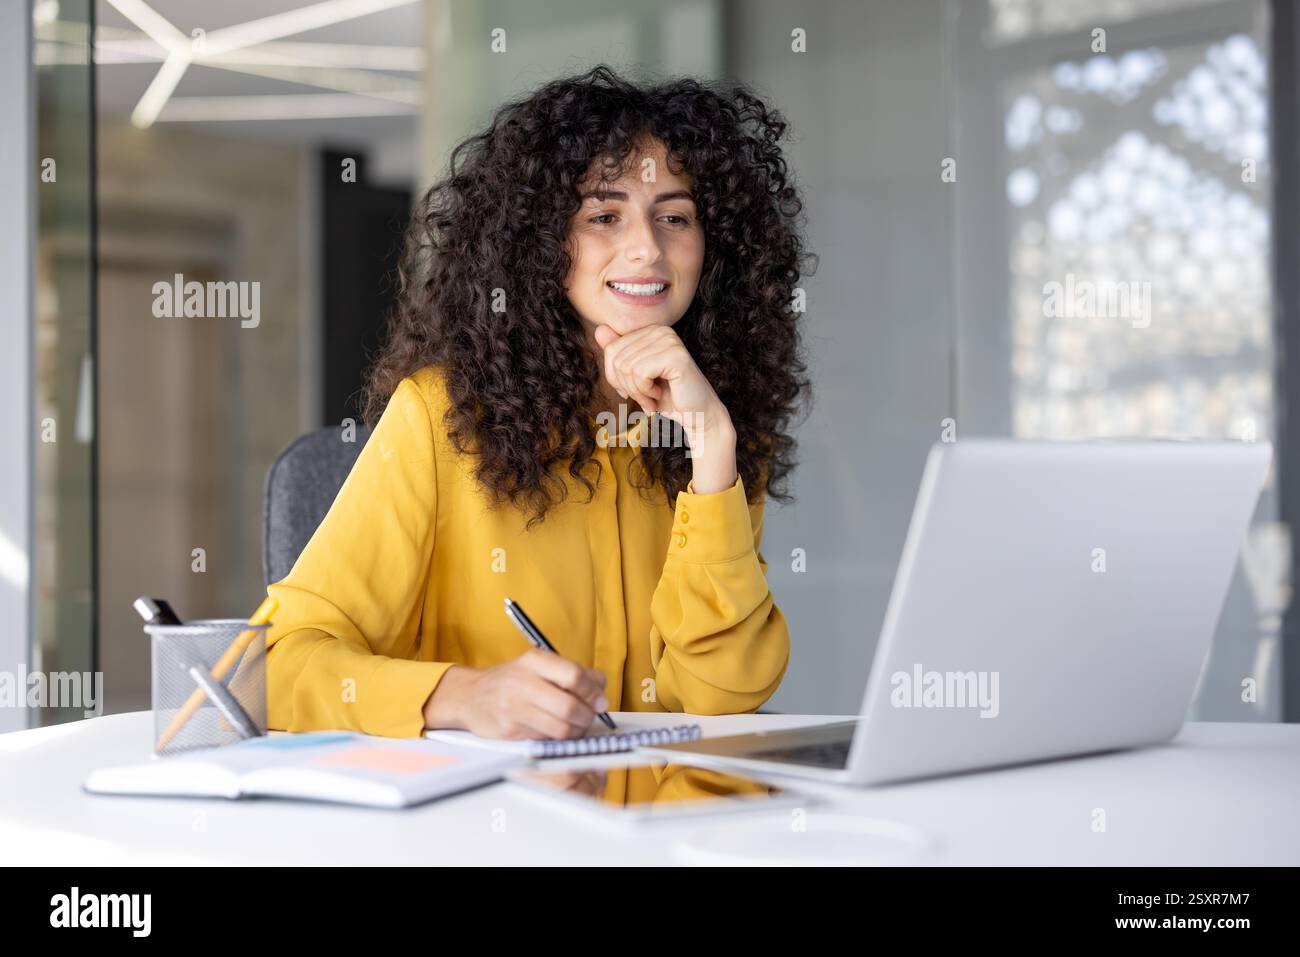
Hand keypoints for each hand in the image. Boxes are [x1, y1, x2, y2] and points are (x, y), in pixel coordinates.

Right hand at [422, 650, 607, 739]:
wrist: (471, 697)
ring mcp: (514, 708)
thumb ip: (573, 673)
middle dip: (586, 716)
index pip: (574, 676)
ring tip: (575, 726)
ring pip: (561, 728)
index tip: (599, 701)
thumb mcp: (539, 666)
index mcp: (534, 660)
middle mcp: (522, 682)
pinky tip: (555, 733)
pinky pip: (546, 740)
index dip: (592, 692)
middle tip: (589, 717)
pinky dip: (557, 740)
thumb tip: (601, 689)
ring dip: (576, 731)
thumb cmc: (512, 682)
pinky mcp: (509, 731)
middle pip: (570, 706)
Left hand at [592, 324, 731, 439]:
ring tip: (653, 397)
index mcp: (651, 331)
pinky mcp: (675, 355)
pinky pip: (640, 373)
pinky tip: (659, 395)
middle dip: (626, 385)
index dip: (615, 376)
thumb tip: (599, 330)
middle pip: (617, 358)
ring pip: (627, 367)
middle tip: (645, 397)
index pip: (611, 348)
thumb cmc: (666, 397)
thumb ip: (619, 353)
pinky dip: (645, 391)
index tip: (633, 390)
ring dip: (637, 391)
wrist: (696, 414)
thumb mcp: (635, 375)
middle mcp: (661, 330)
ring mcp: (669, 341)